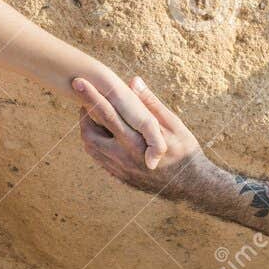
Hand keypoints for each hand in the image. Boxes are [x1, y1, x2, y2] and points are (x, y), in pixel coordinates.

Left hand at [75, 75, 205, 196]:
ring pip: (91, 147)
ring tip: (95, 115)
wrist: (190, 187)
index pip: (107, 114)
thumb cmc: (185, 151)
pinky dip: (96, 143)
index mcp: (135, 142)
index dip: (91, 96)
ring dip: (88, 129)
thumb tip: (134, 81)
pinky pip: (98, 158)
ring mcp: (119, 170)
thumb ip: (150, 104)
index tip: (78, 82)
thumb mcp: (174, 125)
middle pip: (89, 133)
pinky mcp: (120, 177)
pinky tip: (104, 134)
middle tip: (89, 101)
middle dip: (84, 115)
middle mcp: (122, 157)